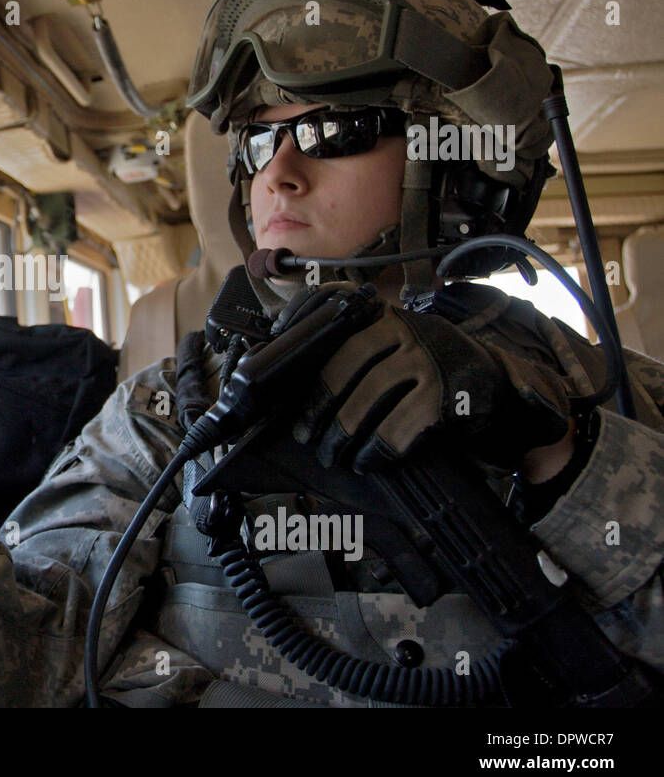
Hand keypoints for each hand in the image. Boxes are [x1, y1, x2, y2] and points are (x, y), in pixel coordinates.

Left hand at [287, 294, 571, 474]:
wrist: (500, 384)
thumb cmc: (431, 370)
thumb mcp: (396, 344)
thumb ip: (356, 348)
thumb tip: (295, 374)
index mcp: (385, 315)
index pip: (331, 323)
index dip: (301, 347)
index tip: (276, 380)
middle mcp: (405, 330)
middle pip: (343, 367)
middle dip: (317, 407)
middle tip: (304, 434)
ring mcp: (427, 361)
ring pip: (367, 398)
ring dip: (341, 434)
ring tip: (331, 454)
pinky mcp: (445, 397)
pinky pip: (396, 428)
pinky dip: (374, 450)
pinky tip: (364, 461)